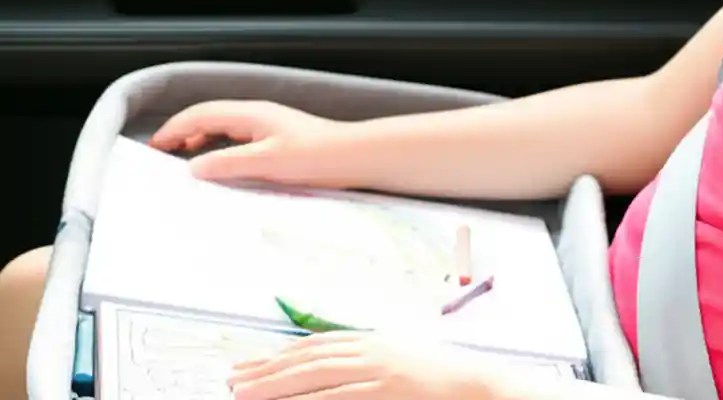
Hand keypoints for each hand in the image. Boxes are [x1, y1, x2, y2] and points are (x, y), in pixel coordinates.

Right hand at [149, 100, 353, 187]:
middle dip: (182, 131)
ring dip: (199, 138)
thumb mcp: (267, 161)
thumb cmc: (316, 155)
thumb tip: (193, 167)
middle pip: (209, 116)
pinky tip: (219, 163)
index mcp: (250, 114)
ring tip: (183, 158)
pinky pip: (237, 138)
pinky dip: (218, 146)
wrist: (353, 156)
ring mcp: (267, 125)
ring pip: (223, 126)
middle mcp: (256, 115)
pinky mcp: (277, 139)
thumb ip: (229, 162)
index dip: (174, 128)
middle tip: (161, 153)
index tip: (153, 146)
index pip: (201, 114)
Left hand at [227, 331, 495, 399]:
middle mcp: (372, 350)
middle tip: (234, 379)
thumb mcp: (400, 358)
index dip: (278, 355)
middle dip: (267, 369)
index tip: (250, 365)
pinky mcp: (386, 391)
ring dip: (276, 385)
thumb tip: (331, 364)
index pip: (315, 345)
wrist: (476, 384)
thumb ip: (367, 360)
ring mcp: (378, 371)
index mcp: (373, 340)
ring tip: (244, 393)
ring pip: (315, 375)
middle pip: (308, 357)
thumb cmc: (441, 379)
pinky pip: (338, 397)